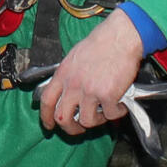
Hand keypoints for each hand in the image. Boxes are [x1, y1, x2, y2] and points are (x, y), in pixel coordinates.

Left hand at [38, 10, 145, 135]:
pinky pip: (110, 115)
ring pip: (87, 121)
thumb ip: (68, 76)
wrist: (120, 37)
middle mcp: (73, 84)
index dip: (46, 117)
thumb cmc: (101, 43)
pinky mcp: (108, 95)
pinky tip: (121, 105)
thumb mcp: (74, 57)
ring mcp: (90, 91)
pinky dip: (117, 113)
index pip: (47, 101)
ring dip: (97, 121)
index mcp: (63, 74)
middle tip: (79, 129)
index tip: (49, 125)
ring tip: (104, 112)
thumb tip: (67, 91)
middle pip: (62, 118)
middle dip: (70, 129)